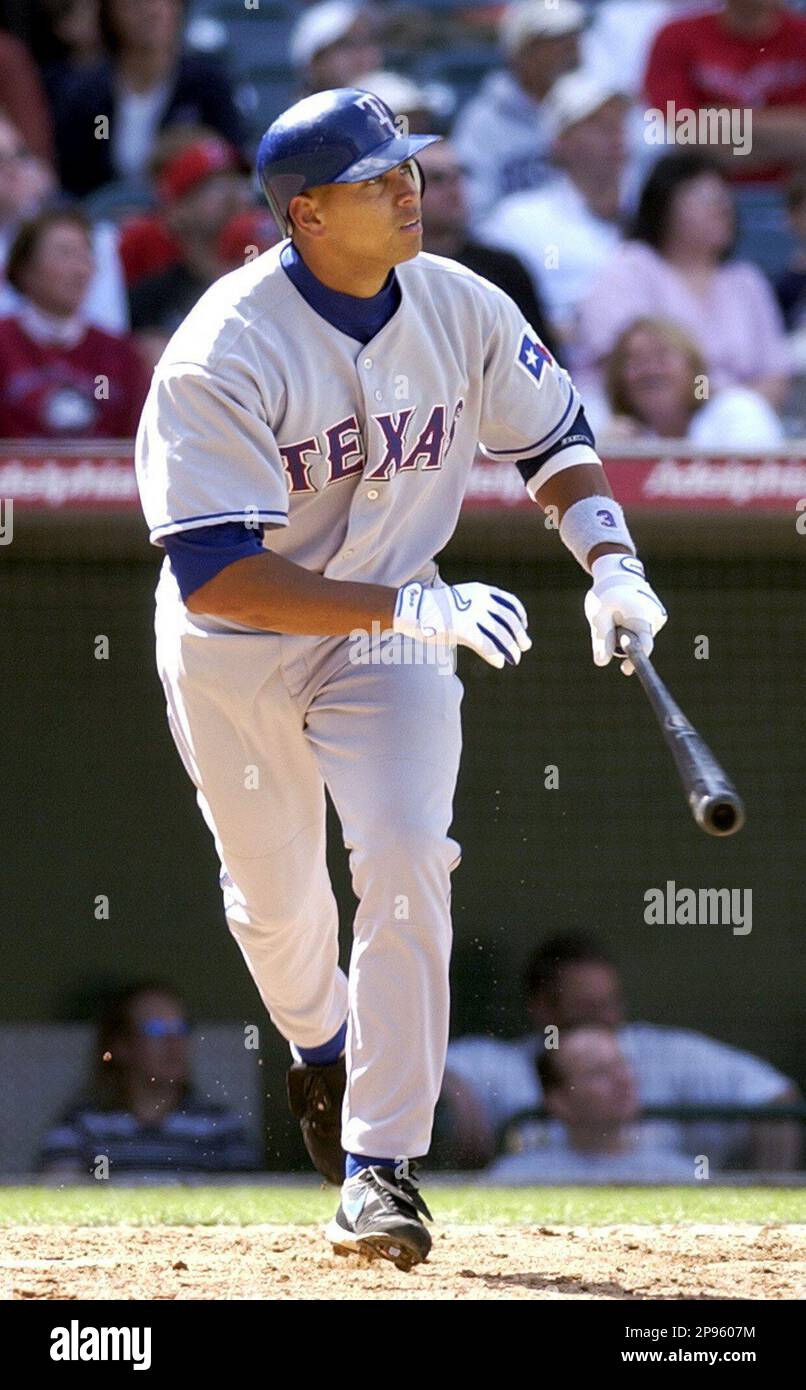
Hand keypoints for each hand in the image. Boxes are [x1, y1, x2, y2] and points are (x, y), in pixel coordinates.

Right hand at [393, 581, 530, 668]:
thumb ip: (476, 608)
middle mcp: (480, 601)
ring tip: (515, 658)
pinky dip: (495, 655)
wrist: (413, 608)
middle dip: (519, 634)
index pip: (509, 602)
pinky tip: (499, 663)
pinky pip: (486, 645)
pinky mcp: (463, 629)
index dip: (520, 614)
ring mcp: (472, 615)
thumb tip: (489, 626)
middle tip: (525, 646)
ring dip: (510, 648)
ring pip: (501, 635)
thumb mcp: (460, 601)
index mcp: (480, 591)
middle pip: (508, 619)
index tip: (524, 625)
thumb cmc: (435, 608)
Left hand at [584, 553, 666, 674]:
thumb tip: (602, 662)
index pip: (644, 645)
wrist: (619, 572)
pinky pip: (642, 631)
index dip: (634, 660)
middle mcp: (655, 616)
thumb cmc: (607, 592)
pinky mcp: (657, 617)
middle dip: (623, 641)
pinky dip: (631, 628)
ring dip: (626, 634)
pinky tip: (624, 614)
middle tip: (609, 623)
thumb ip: (602, 639)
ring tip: (616, 615)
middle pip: (640, 642)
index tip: (625, 669)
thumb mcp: (599, 615)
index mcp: (642, 615)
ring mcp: (658, 617)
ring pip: (640, 637)